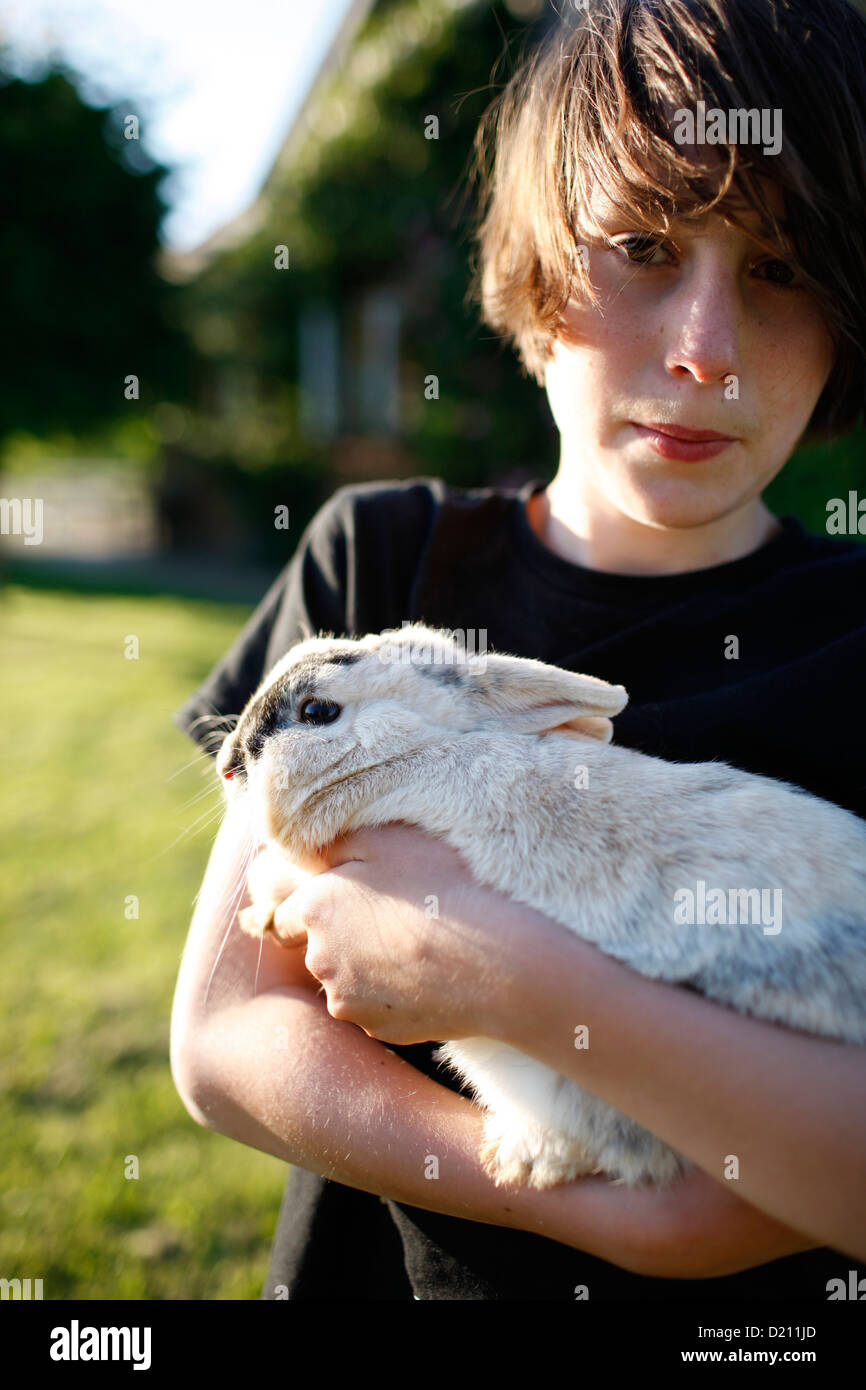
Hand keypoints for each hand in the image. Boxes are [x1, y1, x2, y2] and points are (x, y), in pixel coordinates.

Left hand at [271, 823, 535, 1043]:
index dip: (312, 905)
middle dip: (344, 935)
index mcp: (314, 909)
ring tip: (416, 948)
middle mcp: (320, 959)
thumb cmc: (438, 889)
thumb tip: (310, 851)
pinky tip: (429, 976)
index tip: (342, 899)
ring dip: (369, 967)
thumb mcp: (385, 839)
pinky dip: (395, 994)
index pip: (284, 915)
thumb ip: (336, 841)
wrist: (487, 961)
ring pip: (348, 980)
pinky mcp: (379, 1029)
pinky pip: (379, 1007)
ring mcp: (349, 1000)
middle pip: (319, 947)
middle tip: (393, 916)